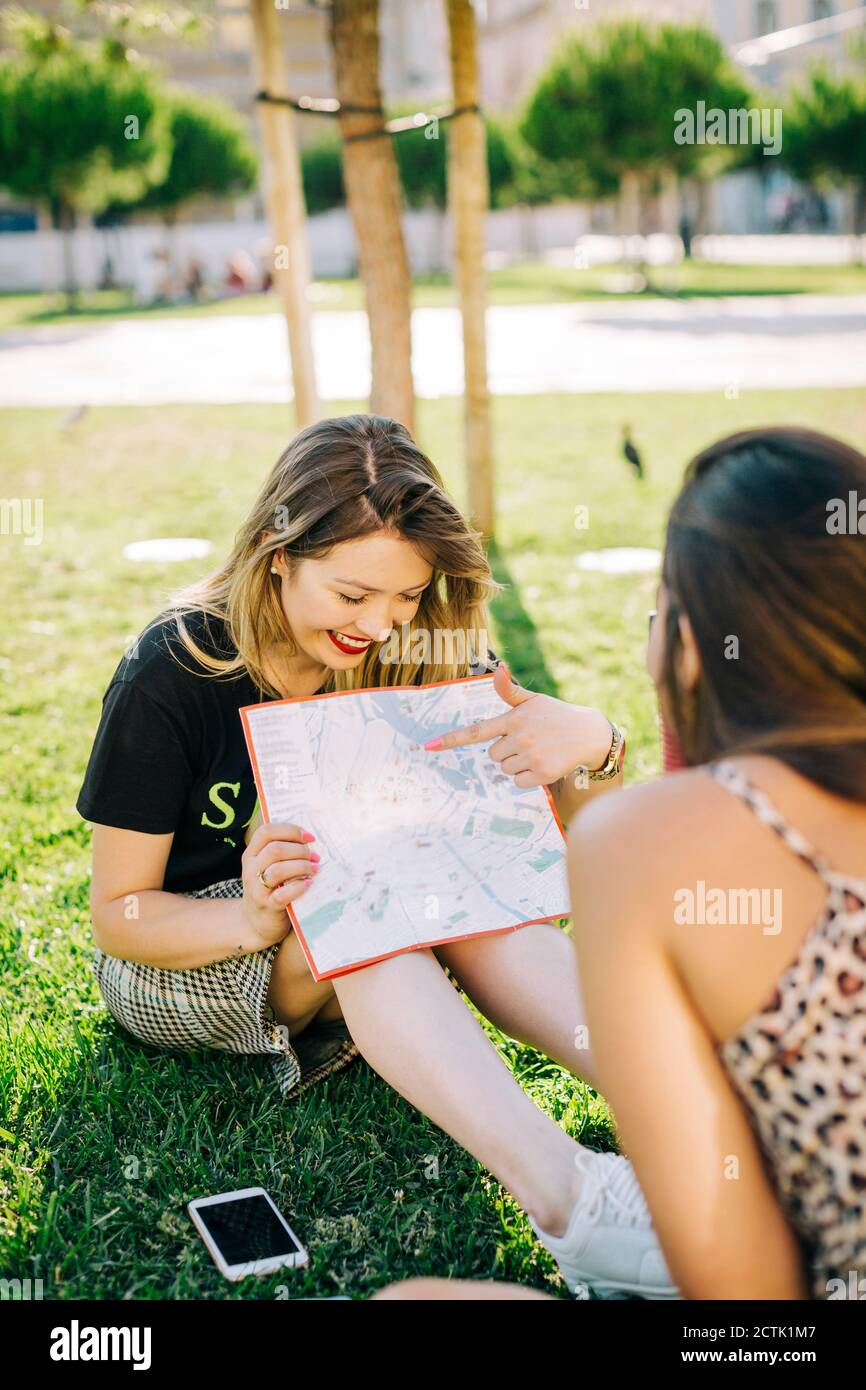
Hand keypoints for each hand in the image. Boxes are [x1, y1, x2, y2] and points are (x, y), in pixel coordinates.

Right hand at [241, 820, 318, 948]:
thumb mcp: (268, 867)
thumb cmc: (270, 889)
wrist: (256, 923)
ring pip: (278, 870)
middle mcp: (250, 869)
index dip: (290, 830)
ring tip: (314, 869)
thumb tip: (311, 838)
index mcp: (251, 854)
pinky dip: (299, 887)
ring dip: (302, 867)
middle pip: (275, 849)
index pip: (266, 832)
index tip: (310, 838)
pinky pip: (283, 894)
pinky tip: (308, 884)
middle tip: (315, 857)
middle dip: (300, 850)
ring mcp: (256, 889)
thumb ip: (282, 852)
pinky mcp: (267, 907)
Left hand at [423, 661, 611, 787]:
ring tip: (537, 751)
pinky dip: (527, 777)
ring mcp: (532, 755)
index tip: (429, 747)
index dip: (451, 739)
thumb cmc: (555, 715)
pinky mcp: (543, 772)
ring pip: (504, 769)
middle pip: (492, 755)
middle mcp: (520, 737)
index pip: (476, 731)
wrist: (588, 733)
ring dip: (516, 764)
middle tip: (527, 741)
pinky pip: (518, 781)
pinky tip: (542, 763)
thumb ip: (509, 690)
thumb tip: (498, 667)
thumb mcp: (533, 700)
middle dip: (505, 750)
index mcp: (513, 718)